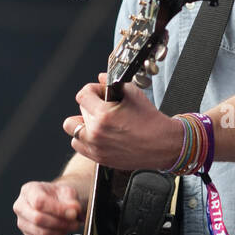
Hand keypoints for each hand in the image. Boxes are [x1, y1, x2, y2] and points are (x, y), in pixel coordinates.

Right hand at [14, 179, 82, 234]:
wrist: (56, 203)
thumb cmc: (60, 196)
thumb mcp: (68, 192)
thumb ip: (71, 200)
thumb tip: (74, 211)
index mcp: (28, 190)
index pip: (39, 202)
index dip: (57, 209)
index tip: (73, 213)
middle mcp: (21, 207)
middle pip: (38, 219)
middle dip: (61, 223)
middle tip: (75, 223)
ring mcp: (23, 224)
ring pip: (42, 233)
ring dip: (61, 232)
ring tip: (71, 226)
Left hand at [63, 73, 183, 170]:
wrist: (161, 145)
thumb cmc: (150, 120)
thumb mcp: (133, 94)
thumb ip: (111, 83)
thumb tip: (100, 77)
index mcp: (103, 115)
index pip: (82, 95)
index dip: (92, 90)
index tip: (99, 92)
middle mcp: (96, 132)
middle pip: (80, 110)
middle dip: (91, 105)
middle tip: (105, 106)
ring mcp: (95, 147)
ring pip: (73, 128)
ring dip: (84, 122)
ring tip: (98, 121)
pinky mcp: (98, 158)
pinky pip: (78, 145)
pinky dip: (84, 138)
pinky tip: (98, 134)